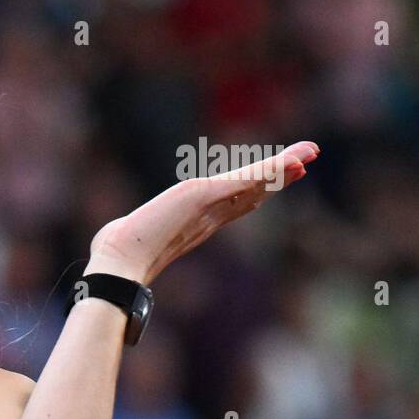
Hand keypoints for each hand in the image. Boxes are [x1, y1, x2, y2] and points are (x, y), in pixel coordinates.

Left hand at [84, 140, 319, 283]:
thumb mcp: (129, 238)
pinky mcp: (205, 196)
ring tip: (309, 153)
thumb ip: (130, 235)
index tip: (274, 181)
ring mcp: (210, 208)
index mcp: (194, 225)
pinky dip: (271, 169)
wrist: (119, 265)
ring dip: (283, 168)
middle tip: (305, 161)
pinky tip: (293, 159)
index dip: (255, 192)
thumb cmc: (116, 256)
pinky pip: (246, 179)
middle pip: (252, 193)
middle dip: (278, 177)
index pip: (232, 205)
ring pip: (255, 184)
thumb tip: (109, 241)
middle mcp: (208, 218)